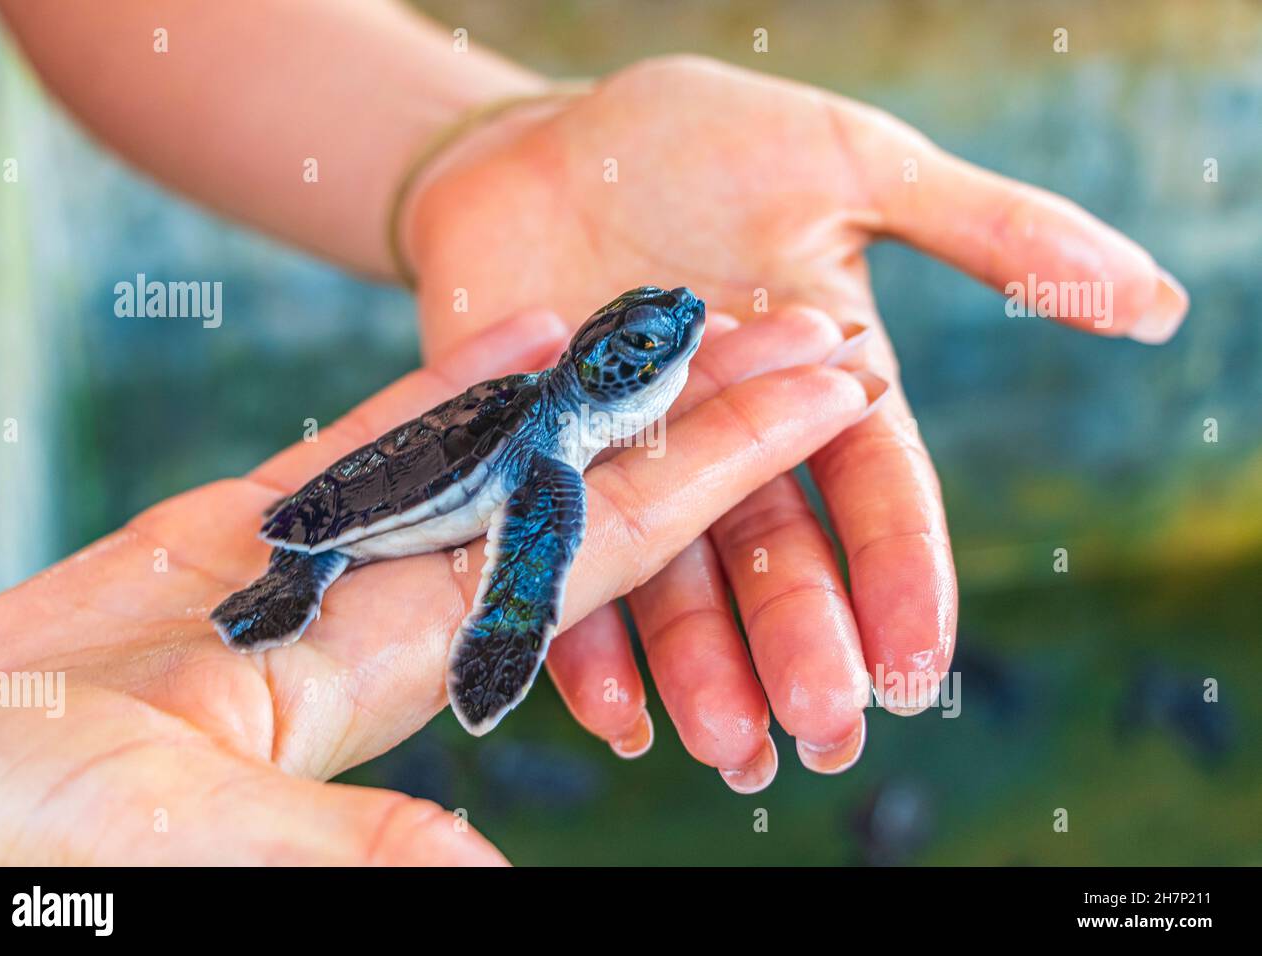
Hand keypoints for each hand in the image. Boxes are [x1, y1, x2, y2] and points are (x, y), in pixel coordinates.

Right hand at [0, 307, 872, 862]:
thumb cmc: (22, 831)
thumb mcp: (185, 839)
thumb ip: (346, 846)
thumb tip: (483, 885)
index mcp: (405, 672)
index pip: (605, 556)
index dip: (718, 481)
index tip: (821, 416)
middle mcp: (395, 609)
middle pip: (582, 492)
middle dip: (705, 417)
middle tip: (821, 337)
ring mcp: (326, 560)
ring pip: (492, 451)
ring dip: (598, 385)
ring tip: (703, 313)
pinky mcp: (241, 528)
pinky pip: (367, 439)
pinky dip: (447, 380)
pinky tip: (534, 327)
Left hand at [401, 56, 1189, 787]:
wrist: (547, 138)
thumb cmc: (707, 142)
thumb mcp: (853, 165)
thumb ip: (989, 232)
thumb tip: (1152, 303)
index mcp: (812, 388)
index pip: (874, 494)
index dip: (901, 577)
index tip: (920, 667)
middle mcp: (726, 443)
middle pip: (773, 554)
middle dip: (802, 641)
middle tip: (826, 726)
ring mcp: (630, 458)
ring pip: (674, 579)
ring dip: (702, 668)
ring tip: (730, 744)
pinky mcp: (539, 461)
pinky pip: (558, 557)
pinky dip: (584, 634)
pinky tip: (618, 710)